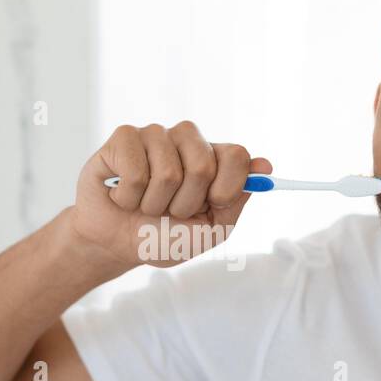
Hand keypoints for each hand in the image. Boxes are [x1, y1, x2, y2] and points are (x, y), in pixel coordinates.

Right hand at [69, 121, 270, 269]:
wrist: (115, 245)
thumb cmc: (163, 237)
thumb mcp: (210, 231)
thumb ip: (237, 200)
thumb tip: (265, 166)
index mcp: (213, 158)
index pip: (237, 155)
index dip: (228, 186)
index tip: (214, 204)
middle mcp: (186, 140)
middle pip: (203, 165)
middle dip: (186, 203)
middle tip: (171, 210)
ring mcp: (155, 135)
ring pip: (168, 172)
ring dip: (154, 204)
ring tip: (144, 205)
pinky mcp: (124, 137)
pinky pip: (136, 172)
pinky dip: (128, 198)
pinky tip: (123, 195)